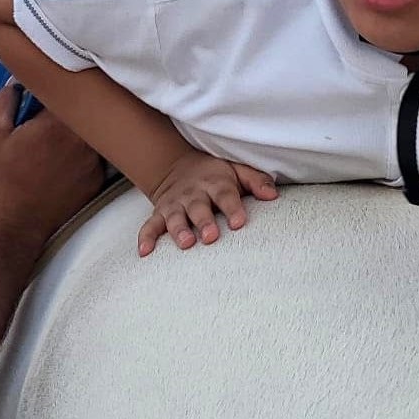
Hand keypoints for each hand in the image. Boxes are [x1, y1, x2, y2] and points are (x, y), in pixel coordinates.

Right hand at [0, 85, 102, 244]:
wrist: (18, 222)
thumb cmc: (4, 179)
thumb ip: (5, 101)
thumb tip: (15, 85)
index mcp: (59, 123)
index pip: (67, 93)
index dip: (55, 95)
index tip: (42, 104)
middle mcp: (83, 139)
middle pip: (84, 112)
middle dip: (69, 112)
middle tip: (48, 123)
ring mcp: (95, 160)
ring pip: (91, 133)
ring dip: (77, 133)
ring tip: (55, 145)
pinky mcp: (99, 178)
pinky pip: (95, 155)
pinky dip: (82, 154)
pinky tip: (63, 163)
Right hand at [137, 150, 277, 256]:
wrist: (178, 167)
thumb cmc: (215, 175)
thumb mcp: (237, 170)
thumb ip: (256, 181)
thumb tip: (272, 196)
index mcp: (216, 183)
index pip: (226, 195)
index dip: (233, 208)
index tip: (239, 222)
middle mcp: (194, 194)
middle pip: (199, 208)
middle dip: (204, 221)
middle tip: (210, 236)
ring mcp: (175, 204)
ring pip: (175, 217)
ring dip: (178, 230)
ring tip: (185, 243)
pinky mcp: (160, 213)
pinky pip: (150, 225)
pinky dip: (146, 237)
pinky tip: (145, 251)